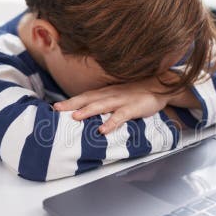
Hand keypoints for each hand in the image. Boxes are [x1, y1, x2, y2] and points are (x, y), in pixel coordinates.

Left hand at [54, 78, 171, 134]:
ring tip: (74, 117)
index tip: (54, 107)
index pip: (84, 96)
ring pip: (101, 105)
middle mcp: (110, 94)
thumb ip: (104, 102)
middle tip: (56, 110)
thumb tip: (88, 111)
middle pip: (88, 99)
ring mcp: (121, 100)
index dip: (69, 101)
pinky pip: (120, 116)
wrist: (160, 85)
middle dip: (71, 104)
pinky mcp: (133, 107)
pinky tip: (103, 130)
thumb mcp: (118, 95)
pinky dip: (111, 123)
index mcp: (105, 92)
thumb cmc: (137, 92)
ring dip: (87, 110)